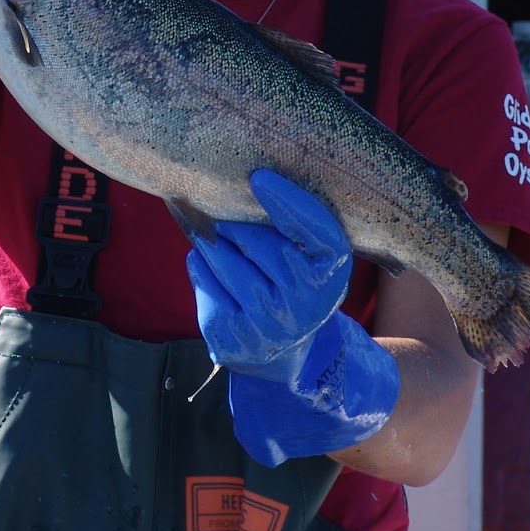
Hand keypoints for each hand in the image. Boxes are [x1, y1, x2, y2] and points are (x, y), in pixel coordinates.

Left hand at [181, 170, 398, 466]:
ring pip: (215, 252)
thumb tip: (245, 183)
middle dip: (234, 226)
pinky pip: (198, 274)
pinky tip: (223, 283)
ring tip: (232, 260)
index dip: (286, 200)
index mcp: (331, 276)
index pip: (312, 229)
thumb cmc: (296, 285)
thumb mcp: (314, 256)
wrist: (287, 353)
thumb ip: (295, 222)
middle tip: (240, 236)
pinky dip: (202, 268)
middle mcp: (302, 305)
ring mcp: (263, 325)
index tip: (259, 177)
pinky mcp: (227, 337)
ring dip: (213, 244)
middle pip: (247, 236)